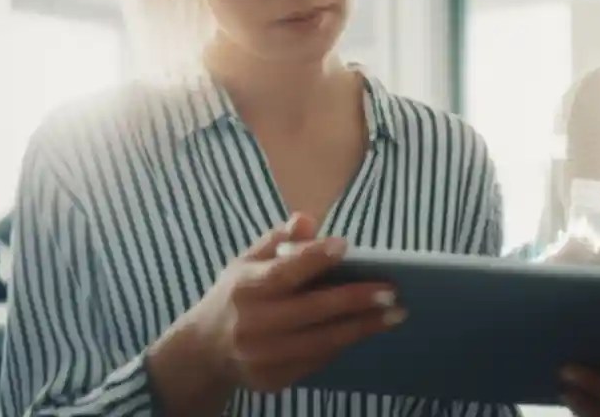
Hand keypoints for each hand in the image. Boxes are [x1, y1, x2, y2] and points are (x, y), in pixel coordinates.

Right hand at [149, 214, 402, 413]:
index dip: (314, 258)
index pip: (284, 272)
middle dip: (356, 299)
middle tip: (392, 289)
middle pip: (313, 310)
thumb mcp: (247, 262)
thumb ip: (278, 241)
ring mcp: (263, 356)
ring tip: (396, 313)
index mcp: (246, 288)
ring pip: (323, 340)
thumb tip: (306, 219)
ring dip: (363, 326)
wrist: (204, 351)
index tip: (346, 245)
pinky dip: (344, 342)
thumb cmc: (237, 295)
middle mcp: (253, 324)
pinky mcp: (273, 379)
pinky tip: (367, 328)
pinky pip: (319, 359)